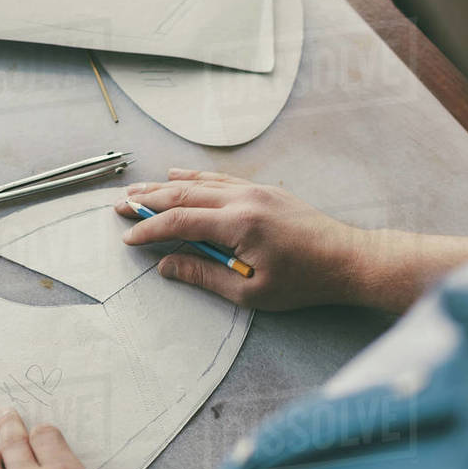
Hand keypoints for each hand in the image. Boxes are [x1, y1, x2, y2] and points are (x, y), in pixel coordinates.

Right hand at [115, 168, 364, 310]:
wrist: (347, 259)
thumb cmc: (303, 281)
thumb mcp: (250, 292)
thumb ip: (204, 275)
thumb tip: (166, 265)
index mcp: (239, 224)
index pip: (180, 221)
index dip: (149, 228)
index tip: (128, 237)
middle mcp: (244, 199)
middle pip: (184, 194)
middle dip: (148, 200)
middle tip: (120, 206)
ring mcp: (255, 191)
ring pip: (200, 183)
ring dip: (165, 186)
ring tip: (138, 190)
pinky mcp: (264, 191)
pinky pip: (220, 179)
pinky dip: (194, 177)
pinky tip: (177, 176)